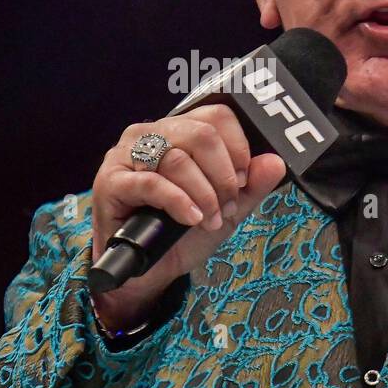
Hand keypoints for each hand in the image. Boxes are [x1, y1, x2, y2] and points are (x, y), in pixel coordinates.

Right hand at [89, 104, 286, 330]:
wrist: (146, 271)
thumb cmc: (180, 233)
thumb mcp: (226, 210)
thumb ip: (252, 186)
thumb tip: (276, 162)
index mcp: (177, 131)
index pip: (216, 117)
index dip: (238, 149)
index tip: (244, 182)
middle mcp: (150, 133)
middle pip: (201, 134)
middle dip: (223, 176)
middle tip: (226, 206)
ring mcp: (126, 154)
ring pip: (178, 159)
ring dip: (204, 194)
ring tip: (209, 219)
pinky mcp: (111, 181)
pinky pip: (151, 182)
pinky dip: (178, 202)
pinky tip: (190, 218)